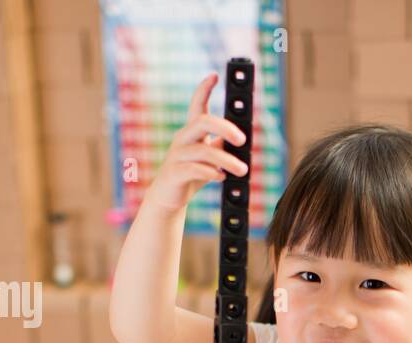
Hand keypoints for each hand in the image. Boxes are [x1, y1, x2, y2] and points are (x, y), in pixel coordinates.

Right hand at [143, 72, 248, 213]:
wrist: (167, 197)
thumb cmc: (191, 174)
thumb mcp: (209, 158)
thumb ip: (222, 146)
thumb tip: (243, 138)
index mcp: (191, 133)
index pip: (196, 105)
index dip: (204, 89)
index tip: (215, 75)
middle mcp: (182, 139)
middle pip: (202, 121)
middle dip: (225, 127)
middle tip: (243, 141)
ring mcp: (177, 155)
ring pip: (203, 150)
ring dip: (227, 160)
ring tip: (242, 170)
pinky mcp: (174, 173)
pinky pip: (194, 169)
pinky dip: (211, 172)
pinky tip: (221, 177)